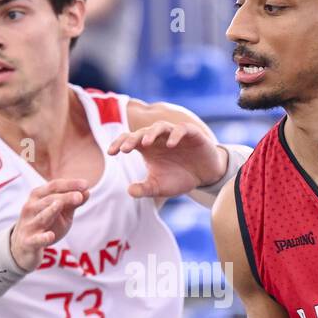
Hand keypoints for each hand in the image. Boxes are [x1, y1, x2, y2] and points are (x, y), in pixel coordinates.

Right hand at [10, 178, 89, 270]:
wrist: (24, 246)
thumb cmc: (46, 225)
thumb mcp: (61, 213)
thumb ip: (73, 203)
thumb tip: (87, 191)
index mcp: (38, 196)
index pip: (55, 186)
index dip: (70, 184)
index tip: (86, 184)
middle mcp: (31, 207)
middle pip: (49, 200)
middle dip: (65, 197)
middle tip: (79, 196)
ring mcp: (29, 224)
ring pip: (42, 217)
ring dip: (51, 211)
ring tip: (60, 205)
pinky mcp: (28, 241)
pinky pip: (36, 239)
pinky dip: (42, 238)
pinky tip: (50, 236)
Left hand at [108, 121, 223, 199]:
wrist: (205, 176)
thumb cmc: (179, 178)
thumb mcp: (159, 187)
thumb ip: (144, 189)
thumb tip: (129, 190)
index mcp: (148, 148)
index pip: (130, 140)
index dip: (119, 144)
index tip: (111, 153)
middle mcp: (159, 138)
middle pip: (142, 132)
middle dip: (132, 139)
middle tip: (124, 149)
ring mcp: (174, 134)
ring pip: (160, 126)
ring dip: (151, 133)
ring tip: (145, 143)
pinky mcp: (191, 133)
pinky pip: (181, 129)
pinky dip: (175, 135)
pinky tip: (171, 145)